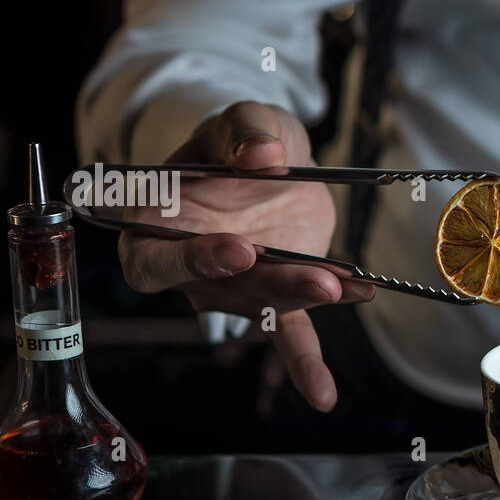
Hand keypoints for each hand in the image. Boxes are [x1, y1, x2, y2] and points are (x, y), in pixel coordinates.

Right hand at [117, 101, 373, 410]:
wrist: (265, 161)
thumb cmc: (234, 143)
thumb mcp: (240, 120)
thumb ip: (244, 132)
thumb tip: (264, 154)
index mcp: (155, 225)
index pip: (155, 258)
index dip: (192, 261)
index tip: (240, 249)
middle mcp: (187, 269)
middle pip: (221, 289)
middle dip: (271, 284)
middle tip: (316, 279)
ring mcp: (232, 290)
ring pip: (263, 305)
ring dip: (305, 298)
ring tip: (344, 286)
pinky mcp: (272, 298)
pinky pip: (287, 335)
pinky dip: (308, 360)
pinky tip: (330, 379)